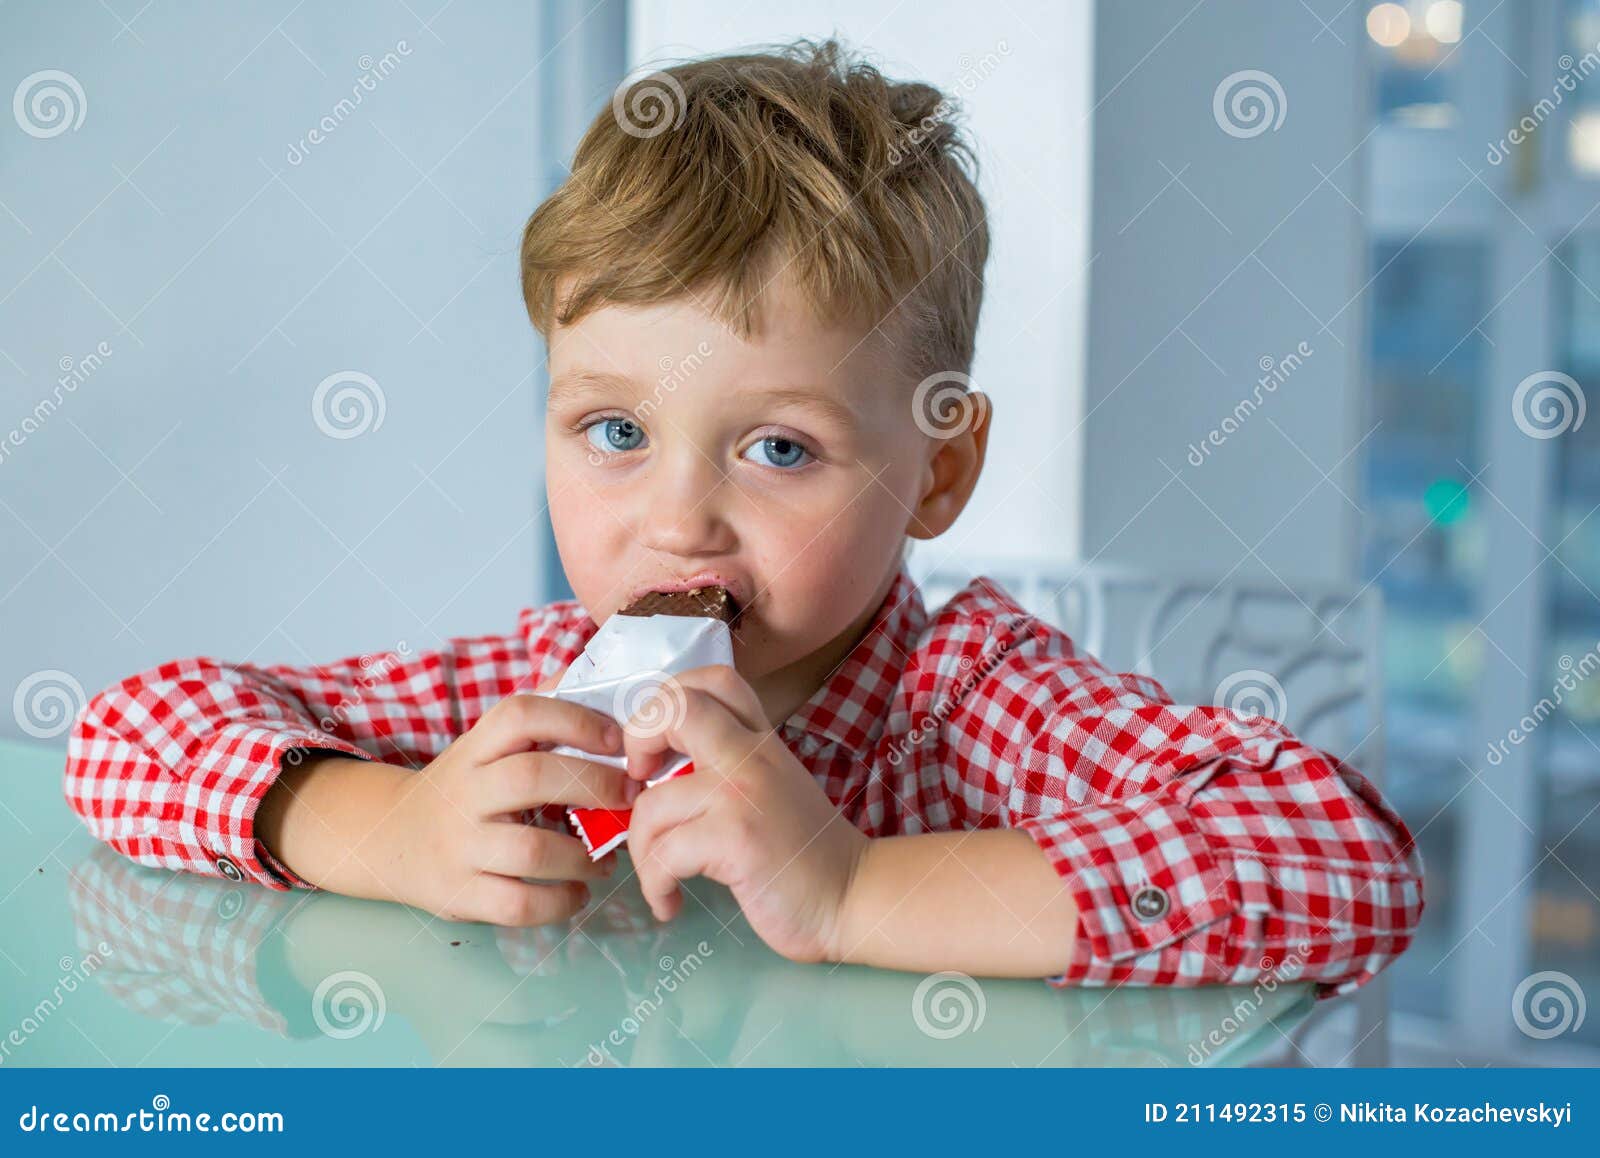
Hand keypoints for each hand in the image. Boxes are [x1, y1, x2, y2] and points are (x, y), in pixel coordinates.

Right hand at [368, 689, 635, 924]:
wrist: (389, 840)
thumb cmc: (463, 789)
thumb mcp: (485, 746)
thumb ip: (535, 719)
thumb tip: (594, 676)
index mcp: (475, 748)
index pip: (520, 715)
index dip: (574, 720)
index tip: (617, 740)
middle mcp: (463, 793)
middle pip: (531, 777)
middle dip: (594, 785)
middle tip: (629, 797)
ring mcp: (459, 846)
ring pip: (531, 849)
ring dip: (584, 856)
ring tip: (607, 858)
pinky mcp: (459, 896)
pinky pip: (518, 905)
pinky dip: (560, 902)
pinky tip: (578, 893)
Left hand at [618, 664, 868, 963]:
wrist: (853, 897)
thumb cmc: (808, 853)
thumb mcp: (775, 787)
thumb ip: (733, 765)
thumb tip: (659, 770)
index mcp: (760, 742)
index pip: (712, 680)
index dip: (667, 700)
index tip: (658, 749)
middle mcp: (751, 757)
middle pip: (676, 707)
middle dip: (636, 740)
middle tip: (639, 783)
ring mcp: (742, 795)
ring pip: (651, 803)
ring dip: (641, 849)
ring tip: (659, 876)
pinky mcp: (736, 839)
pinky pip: (663, 854)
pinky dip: (654, 884)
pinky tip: (669, 902)